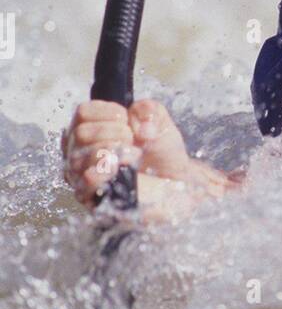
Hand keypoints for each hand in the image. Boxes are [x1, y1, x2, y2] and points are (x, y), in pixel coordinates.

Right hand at [62, 98, 192, 207]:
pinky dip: (103, 171)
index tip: (125, 119)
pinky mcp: (93, 198)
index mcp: (92, 129)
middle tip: (131, 140)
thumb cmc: (162, 155)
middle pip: (80, 133)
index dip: (106, 111)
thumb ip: (148, 110)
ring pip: (80, 156)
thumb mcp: (159, 122)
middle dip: (111, 132)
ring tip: (134, 155)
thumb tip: (141, 127)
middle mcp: (82, 151)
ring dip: (111, 151)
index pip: (83, 113)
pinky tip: (119, 168)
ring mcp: (84, 176)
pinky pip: (85, 182)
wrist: (175, 184)